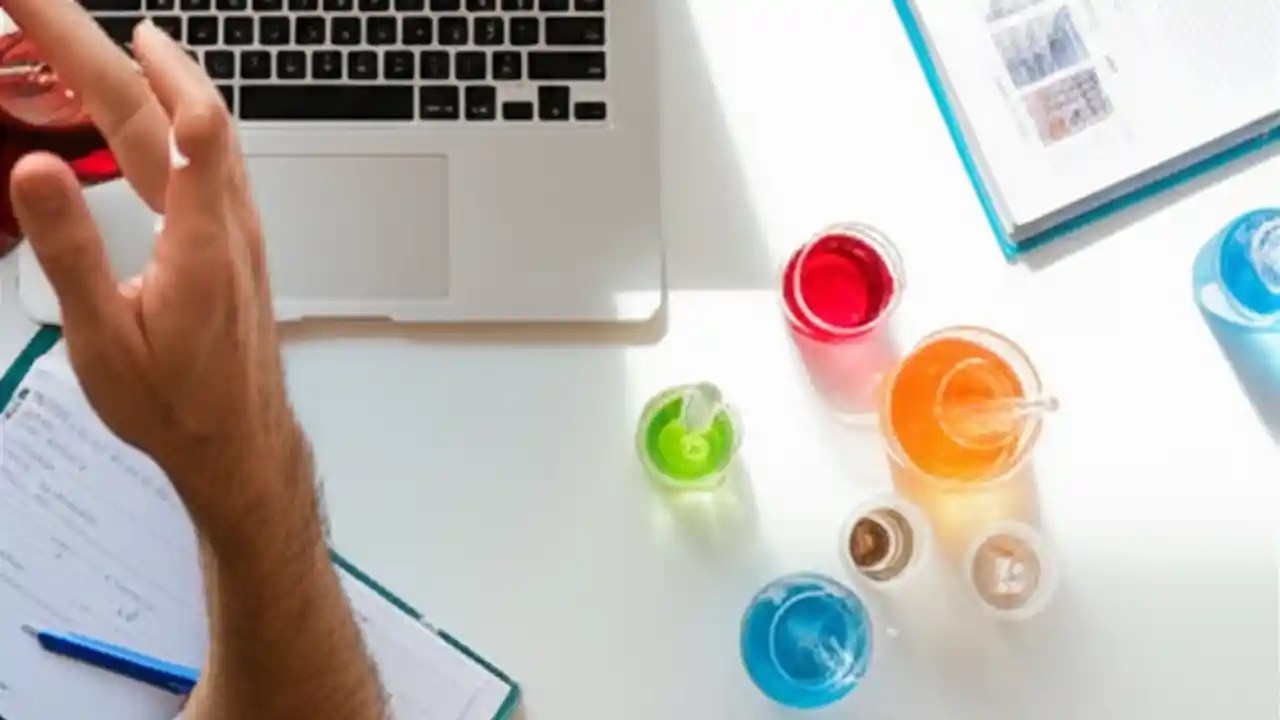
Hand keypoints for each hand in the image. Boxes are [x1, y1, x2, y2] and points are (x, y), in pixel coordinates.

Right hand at [7, 12, 313, 552]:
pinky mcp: (232, 236)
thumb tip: (35, 168)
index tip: (50, 7)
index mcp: (200, 239)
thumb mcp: (103, 340)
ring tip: (92, 28)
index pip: (180, 118)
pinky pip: (210, 150)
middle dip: (94, 44)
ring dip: (142, 68)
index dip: (117, 53)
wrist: (238, 442)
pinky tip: (156, 99)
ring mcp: (235, 225)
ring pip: (196, 124)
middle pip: (168, 108)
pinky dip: (174, 105)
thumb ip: (70, 252)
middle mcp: (227, 220)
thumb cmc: (176, 404)